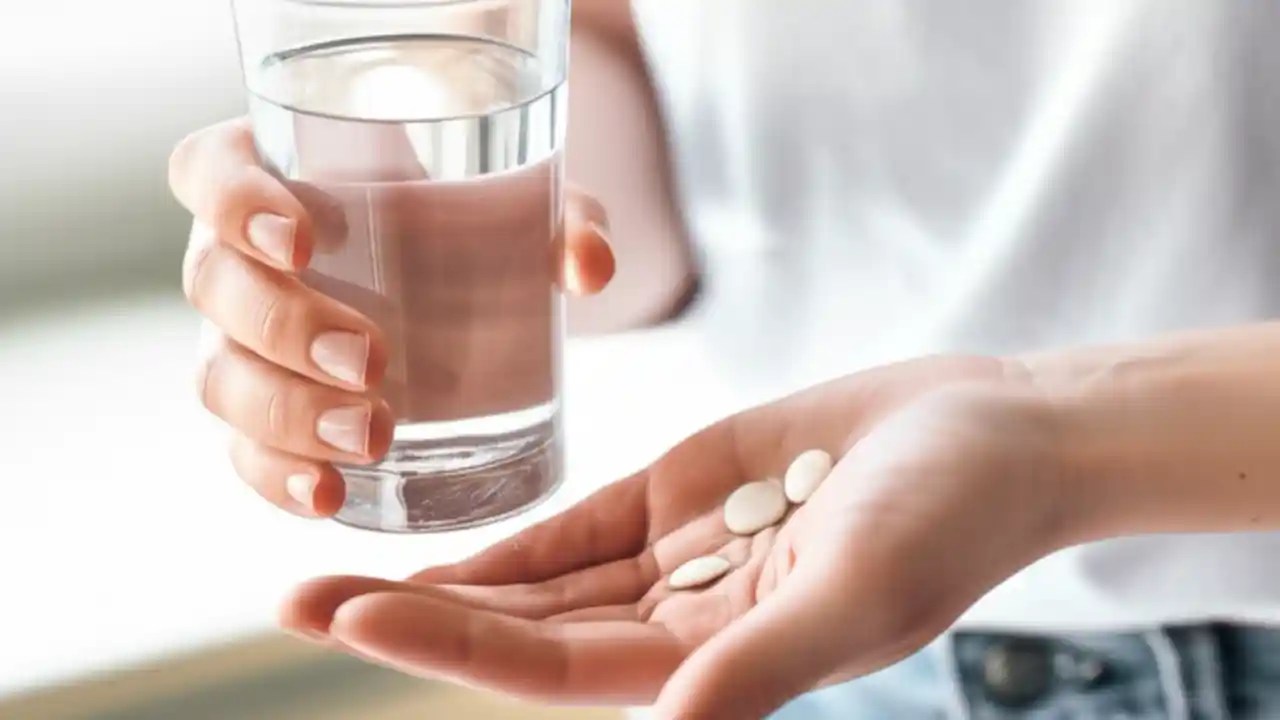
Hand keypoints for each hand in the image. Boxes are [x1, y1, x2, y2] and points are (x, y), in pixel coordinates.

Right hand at [168, 118, 614, 516]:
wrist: (452, 273)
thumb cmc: (466, 217)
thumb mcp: (522, 202)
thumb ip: (562, 218)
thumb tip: (588, 266)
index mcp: (270, 175)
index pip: (210, 174)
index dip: (236, 205)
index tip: (307, 241)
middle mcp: (236, 257)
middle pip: (215, 286)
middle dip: (286, 329)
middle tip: (372, 363)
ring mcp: (238, 339)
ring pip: (220, 377)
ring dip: (285, 415)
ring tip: (371, 439)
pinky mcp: (265, 411)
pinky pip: (243, 449)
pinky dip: (277, 477)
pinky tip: (330, 495)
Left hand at [278, 356, 1073, 717]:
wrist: (992, 434)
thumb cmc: (948, 519)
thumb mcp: (861, 590)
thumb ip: (762, 663)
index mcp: (711, 664)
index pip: (553, 667)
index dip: (452, 644)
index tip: (352, 615)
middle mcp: (680, 623)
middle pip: (521, 632)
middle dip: (412, 618)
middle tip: (290, 600)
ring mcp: (678, 559)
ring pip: (536, 581)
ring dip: (442, 578)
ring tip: (331, 573)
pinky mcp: (685, 493)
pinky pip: (579, 524)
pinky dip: (510, 535)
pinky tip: (443, 541)